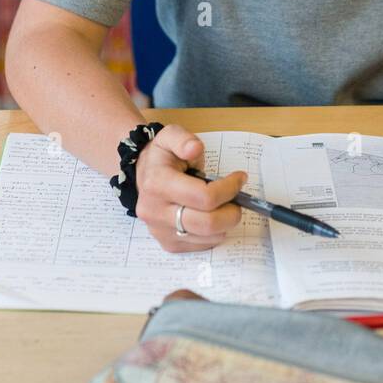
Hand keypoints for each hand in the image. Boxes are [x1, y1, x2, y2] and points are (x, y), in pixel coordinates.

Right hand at [134, 124, 246, 252]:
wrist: (143, 174)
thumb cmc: (162, 156)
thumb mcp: (170, 136)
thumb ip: (183, 139)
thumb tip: (195, 148)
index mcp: (157, 183)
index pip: (204, 197)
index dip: (230, 189)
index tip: (240, 178)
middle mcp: (155, 211)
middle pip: (206, 224)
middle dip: (232, 213)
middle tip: (238, 201)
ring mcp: (159, 230)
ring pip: (206, 238)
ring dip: (225, 224)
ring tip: (225, 207)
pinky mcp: (167, 243)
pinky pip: (200, 246)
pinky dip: (213, 234)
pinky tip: (211, 217)